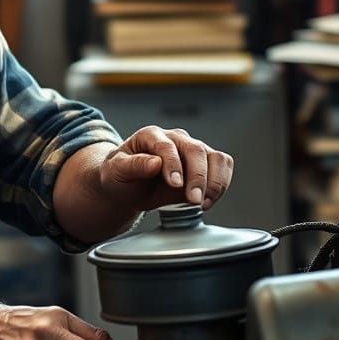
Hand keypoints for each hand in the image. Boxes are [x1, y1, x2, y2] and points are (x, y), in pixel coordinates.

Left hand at [100, 126, 233, 212]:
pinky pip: (222, 166)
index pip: (166, 146)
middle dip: (197, 177)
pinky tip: (208, 200)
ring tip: (202, 203)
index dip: (173, 164)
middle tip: (194, 201)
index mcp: (150, 136)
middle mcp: (174, 139)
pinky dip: (221, 184)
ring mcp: (192, 149)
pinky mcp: (205, 163)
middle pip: (195, 150)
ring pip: (215, 157)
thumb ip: (133, 166)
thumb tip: (155, 163)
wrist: (128, 188)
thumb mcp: (116, 172)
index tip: (175, 184)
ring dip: (214, 182)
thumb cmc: (120, 176)